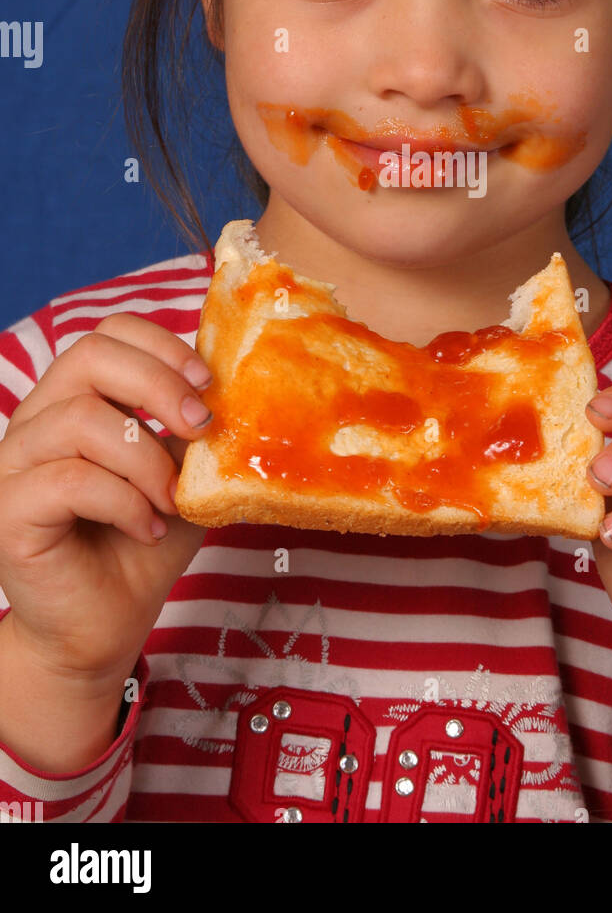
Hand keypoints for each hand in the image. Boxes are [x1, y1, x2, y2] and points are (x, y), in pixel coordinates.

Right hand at [0, 313, 209, 684]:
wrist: (105, 625)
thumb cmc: (143, 544)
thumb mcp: (183, 472)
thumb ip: (195, 428)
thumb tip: (242, 384)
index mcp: (77, 397)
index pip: (109, 332)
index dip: (163, 346)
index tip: (208, 384)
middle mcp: (37, 420)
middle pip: (89, 355)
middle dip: (159, 385)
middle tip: (200, 428)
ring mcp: (14, 463)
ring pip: (81, 419)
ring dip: (145, 460)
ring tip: (170, 501)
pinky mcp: (7, 510)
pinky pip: (68, 480)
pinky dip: (123, 502)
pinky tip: (145, 528)